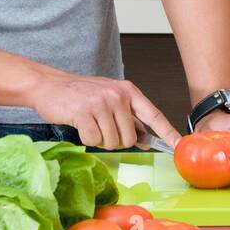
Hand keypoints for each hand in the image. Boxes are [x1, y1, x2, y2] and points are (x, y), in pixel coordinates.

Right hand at [27, 72, 182, 150]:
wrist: (50, 85)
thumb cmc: (81, 94)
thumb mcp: (110, 99)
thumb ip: (129, 116)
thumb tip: (146, 139)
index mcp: (128, 91)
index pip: (154, 115)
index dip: (168, 132)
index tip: (179, 145)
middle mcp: (118, 95)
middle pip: (130, 137)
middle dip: (116, 140)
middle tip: (101, 127)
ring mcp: (101, 102)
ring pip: (112, 141)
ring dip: (100, 139)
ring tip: (90, 123)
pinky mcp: (84, 112)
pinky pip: (93, 140)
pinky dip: (86, 137)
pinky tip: (80, 124)